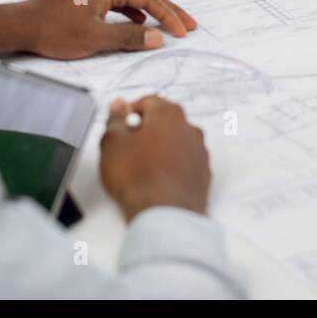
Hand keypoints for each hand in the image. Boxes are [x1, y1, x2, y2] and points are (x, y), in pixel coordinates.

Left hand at [0, 0, 195, 59]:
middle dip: (168, 10)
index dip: (169, 15)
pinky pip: (120, 2)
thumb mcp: (96, 38)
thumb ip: (129, 38)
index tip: (182, 31)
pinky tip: (138, 23)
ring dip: (153, 11)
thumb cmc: (53, 29)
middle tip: (188, 24)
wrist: (22, 26)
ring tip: (169, 24)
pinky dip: (135, 13)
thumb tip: (157, 37)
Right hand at [99, 96, 210, 220]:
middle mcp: (189, 129)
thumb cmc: (138, 178)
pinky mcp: (204, 174)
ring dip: (162, 147)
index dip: (131, 111)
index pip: (149, 101)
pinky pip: (186, 162)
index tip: (121, 123)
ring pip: (178, 141)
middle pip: (166, 120)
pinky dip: (174, 165)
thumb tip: (118, 105)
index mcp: (168, 115)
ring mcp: (200, 152)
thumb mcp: (112, 144)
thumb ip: (115, 119)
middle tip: (128, 144)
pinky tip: (158, 180)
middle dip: (147, 128)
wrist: (165, 215)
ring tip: (142, 165)